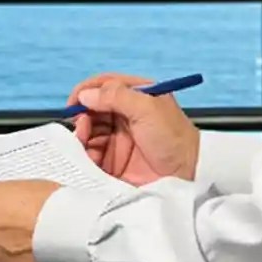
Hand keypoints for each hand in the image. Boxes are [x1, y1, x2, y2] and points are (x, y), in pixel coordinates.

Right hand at [67, 72, 199, 185]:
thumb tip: (86, 94)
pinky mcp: (114, 161)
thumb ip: (116, 96)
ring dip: (82, 133)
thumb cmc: (173, 138)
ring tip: (83, 138)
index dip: (87, 91)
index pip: (105, 86)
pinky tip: (87, 154)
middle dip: (83, 114)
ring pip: (89, 131)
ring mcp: (119, 138)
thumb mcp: (147, 109)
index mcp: (136, 96)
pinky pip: (91, 153)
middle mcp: (125, 115)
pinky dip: (84, 152)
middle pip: (93, 109)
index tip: (74, 101)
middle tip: (80, 123)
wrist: (187, 175)